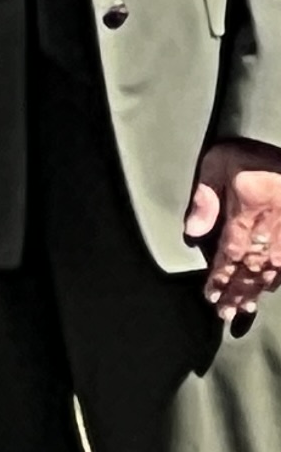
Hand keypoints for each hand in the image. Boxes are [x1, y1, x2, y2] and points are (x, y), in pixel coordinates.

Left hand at [190, 138, 280, 316]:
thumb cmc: (253, 153)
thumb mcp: (219, 163)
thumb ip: (205, 197)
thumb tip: (192, 232)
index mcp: (246, 215)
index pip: (229, 255)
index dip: (219, 278)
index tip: (209, 295)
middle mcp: (269, 230)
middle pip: (249, 269)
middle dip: (235, 292)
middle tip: (223, 312)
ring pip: (270, 270)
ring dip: (254, 291)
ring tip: (241, 308)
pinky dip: (275, 278)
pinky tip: (267, 287)